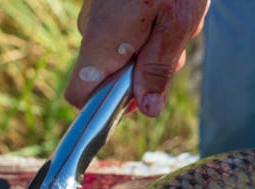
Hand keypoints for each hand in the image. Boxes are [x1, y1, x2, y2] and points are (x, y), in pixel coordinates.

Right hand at [65, 0, 208, 116]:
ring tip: (174, 20)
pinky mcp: (108, 5)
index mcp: (101, 42)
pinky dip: (149, 30)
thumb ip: (158, 70)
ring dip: (152, 50)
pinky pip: (124, 32)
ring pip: (121, 53)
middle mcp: (91, 31)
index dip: (104, 110)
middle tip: (174, 47)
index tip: (139, 100)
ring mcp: (97, 16)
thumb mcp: (175, 26)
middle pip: (109, 77)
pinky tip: (166, 8)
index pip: (80, 97)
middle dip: (144, 74)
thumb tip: (147, 111)